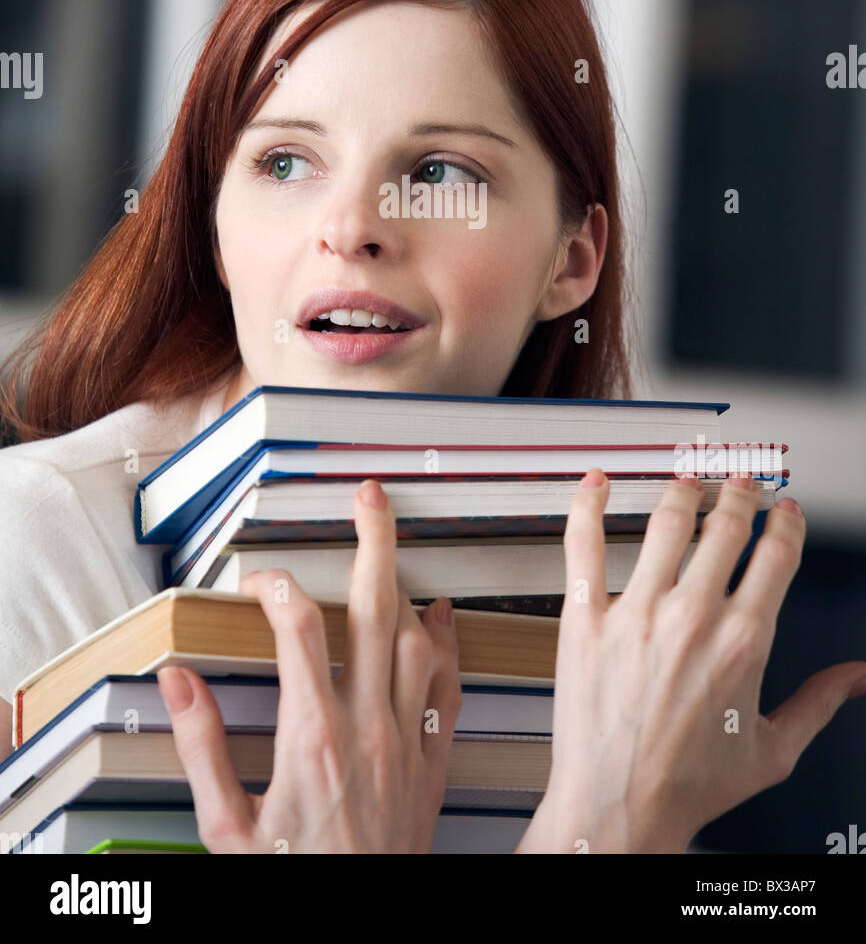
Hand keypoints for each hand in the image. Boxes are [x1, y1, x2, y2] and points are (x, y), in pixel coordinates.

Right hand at [157, 478, 461, 852]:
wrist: (358, 929)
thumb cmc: (292, 883)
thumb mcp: (226, 828)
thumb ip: (201, 747)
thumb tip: (178, 681)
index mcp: (311, 736)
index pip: (297, 627)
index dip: (276, 586)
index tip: (259, 581)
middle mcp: (366, 727)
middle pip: (375, 610)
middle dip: (373, 542)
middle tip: (368, 498)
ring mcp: (406, 742)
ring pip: (419, 642)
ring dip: (407, 590)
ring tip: (391, 558)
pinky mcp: (433, 764)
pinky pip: (451, 690)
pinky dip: (448, 646)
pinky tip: (441, 619)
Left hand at [516, 470, 865, 853]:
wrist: (619, 806)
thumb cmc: (688, 784)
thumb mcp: (773, 750)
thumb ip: (819, 702)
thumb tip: (855, 678)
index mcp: (742, 643)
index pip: (776, 554)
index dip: (785, 521)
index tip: (783, 510)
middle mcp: (692, 618)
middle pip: (725, 526)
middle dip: (739, 495)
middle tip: (740, 482)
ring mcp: (636, 613)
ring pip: (665, 523)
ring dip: (683, 491)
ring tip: (688, 479)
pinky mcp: (586, 618)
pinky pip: (583, 545)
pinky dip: (589, 505)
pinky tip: (596, 483)